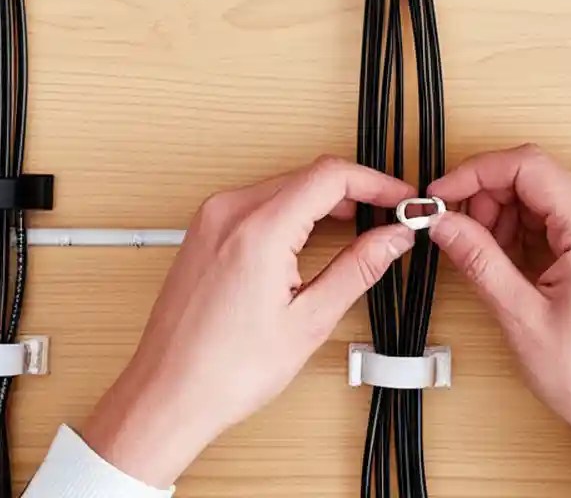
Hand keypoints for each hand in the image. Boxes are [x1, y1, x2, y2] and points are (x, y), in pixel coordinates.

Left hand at [82, 157, 415, 487]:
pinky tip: (313, 237)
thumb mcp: (309, 321)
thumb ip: (357, 269)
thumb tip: (393, 238)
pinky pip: (259, 202)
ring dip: (325, 201)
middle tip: (389, 217)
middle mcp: (229, 213)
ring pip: (284, 186)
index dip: (376, 182)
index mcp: (258, 230)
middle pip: (308, 176)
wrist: (168, 394)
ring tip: (360, 229)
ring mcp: (211, 219)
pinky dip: (293, 211)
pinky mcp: (203, 231)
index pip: (330, 177)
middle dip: (355, 191)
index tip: (401, 199)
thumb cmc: (226, 370)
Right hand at [427, 145, 570, 497]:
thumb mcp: (520, 314)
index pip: (526, 166)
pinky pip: (559, 212)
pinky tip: (505, 258)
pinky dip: (524, 226)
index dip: (474, 174)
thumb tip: (441, 221)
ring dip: (504, 212)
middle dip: (487, 196)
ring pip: (543, 191)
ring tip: (481, 253)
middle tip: (455, 230)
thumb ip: (478, 257)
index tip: (439, 196)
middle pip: (534, 174)